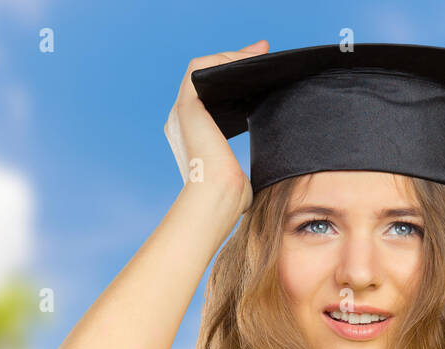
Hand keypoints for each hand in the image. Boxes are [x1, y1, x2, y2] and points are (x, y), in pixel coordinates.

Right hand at [164, 40, 266, 212]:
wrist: (219, 198)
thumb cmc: (231, 196)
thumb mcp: (237, 174)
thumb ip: (240, 162)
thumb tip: (264, 159)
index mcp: (191, 137)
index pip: (211, 99)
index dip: (233, 82)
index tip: (258, 73)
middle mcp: (181, 123)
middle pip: (207, 81)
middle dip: (235, 63)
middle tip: (262, 55)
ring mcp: (180, 114)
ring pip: (202, 71)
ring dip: (230, 58)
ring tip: (258, 54)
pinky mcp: (186, 106)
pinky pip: (199, 69)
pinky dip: (221, 60)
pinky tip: (244, 62)